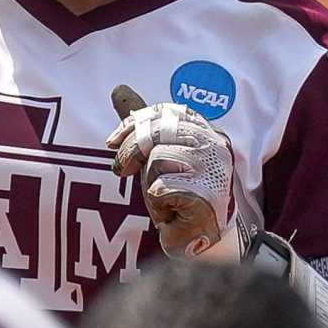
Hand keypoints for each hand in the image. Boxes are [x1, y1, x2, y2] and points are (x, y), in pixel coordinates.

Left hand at [107, 85, 240, 258]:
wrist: (197, 239)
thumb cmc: (178, 193)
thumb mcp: (156, 152)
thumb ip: (142, 124)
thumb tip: (118, 89)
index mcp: (207, 129)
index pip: (165, 111)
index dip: (132, 124)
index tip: (112, 142)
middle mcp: (216, 144)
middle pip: (158, 131)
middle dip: (131, 151)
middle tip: (123, 171)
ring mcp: (215, 168)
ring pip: (157, 159)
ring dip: (149, 184)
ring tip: (164, 197)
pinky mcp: (207, 193)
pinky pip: (160, 188)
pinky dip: (157, 205)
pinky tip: (173, 211)